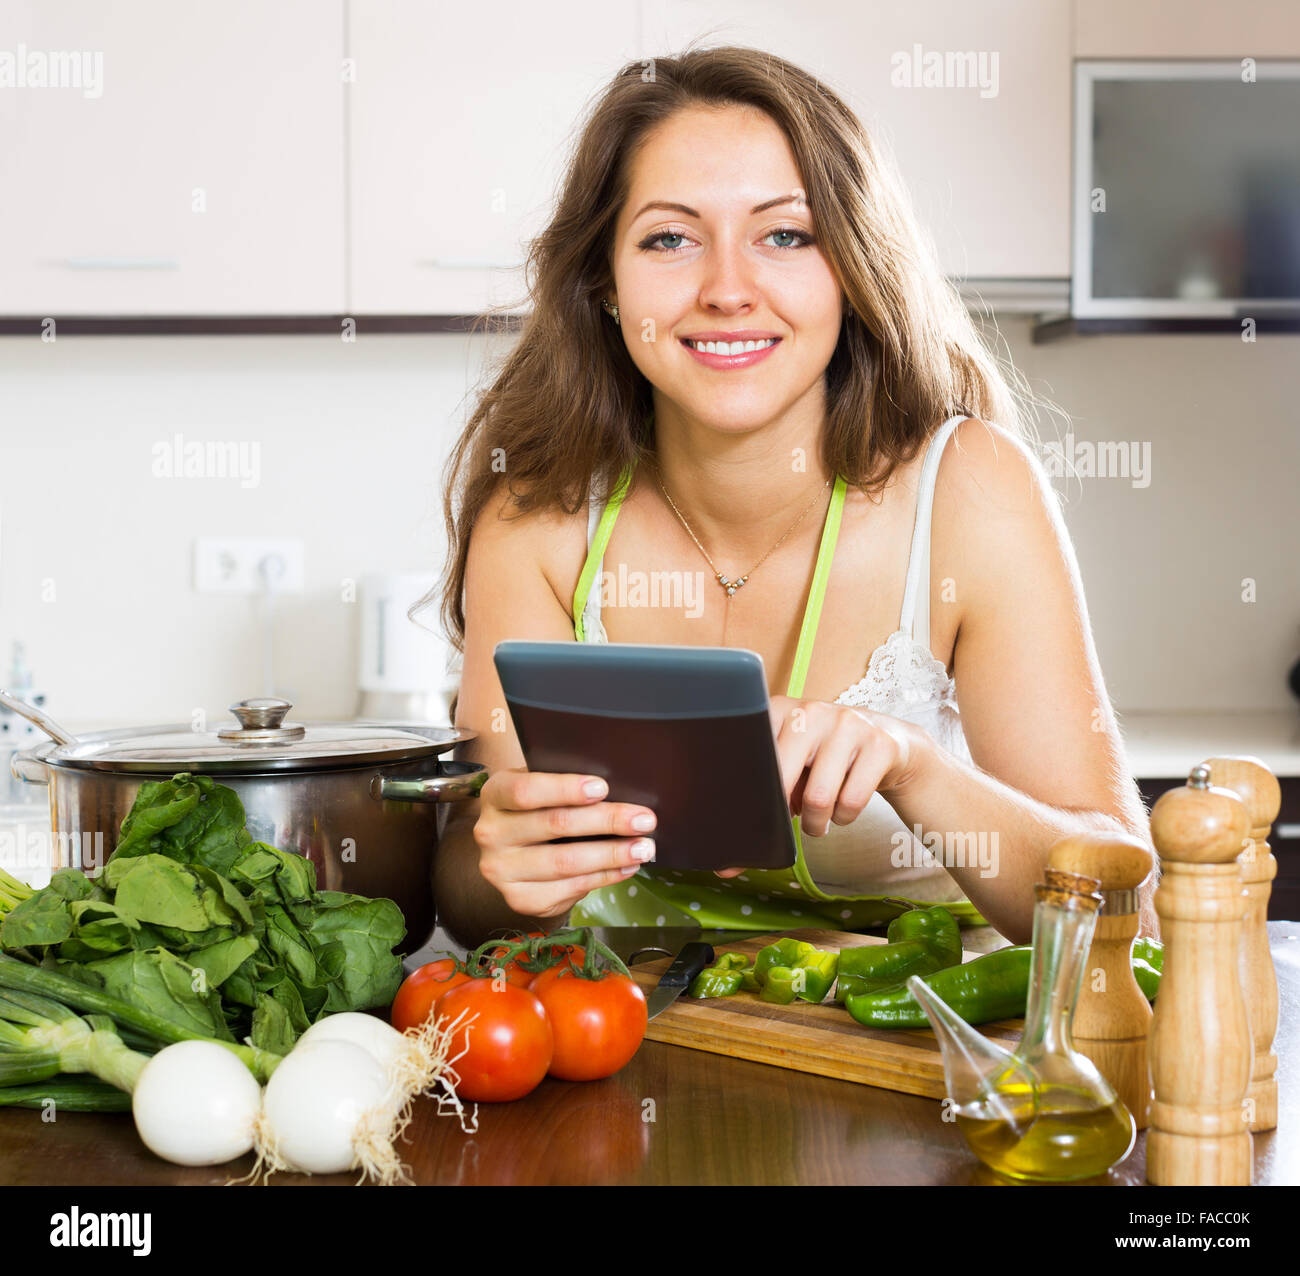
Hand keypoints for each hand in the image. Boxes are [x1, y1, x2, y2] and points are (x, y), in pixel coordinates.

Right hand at [474, 769, 657, 917]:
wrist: (512, 853)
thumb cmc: (536, 810)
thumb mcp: (540, 788)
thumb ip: (565, 787)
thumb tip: (620, 790)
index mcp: (496, 794)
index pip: (526, 791)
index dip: (566, 789)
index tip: (603, 788)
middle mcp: (491, 833)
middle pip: (554, 825)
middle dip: (606, 821)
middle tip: (644, 820)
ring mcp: (502, 870)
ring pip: (565, 862)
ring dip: (611, 854)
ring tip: (643, 848)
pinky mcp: (520, 899)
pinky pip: (570, 888)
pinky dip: (604, 877)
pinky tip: (626, 867)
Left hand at [712, 697, 925, 878]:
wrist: (888, 743)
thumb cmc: (825, 762)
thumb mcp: (793, 770)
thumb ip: (761, 804)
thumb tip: (726, 867)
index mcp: (780, 711)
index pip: (752, 753)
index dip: (750, 790)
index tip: (751, 811)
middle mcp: (810, 713)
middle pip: (781, 778)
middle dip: (782, 814)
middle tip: (790, 824)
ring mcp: (847, 724)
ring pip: (818, 796)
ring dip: (816, 823)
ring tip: (817, 821)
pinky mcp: (879, 745)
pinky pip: (851, 801)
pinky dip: (845, 818)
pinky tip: (843, 809)